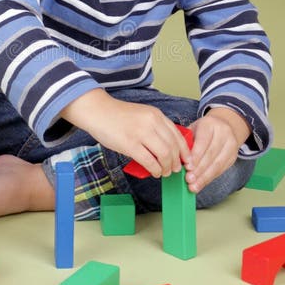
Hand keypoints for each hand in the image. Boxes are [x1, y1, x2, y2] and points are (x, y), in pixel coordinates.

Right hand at [60, 89, 189, 178]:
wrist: (98, 111)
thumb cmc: (118, 115)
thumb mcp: (142, 115)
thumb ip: (155, 126)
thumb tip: (168, 147)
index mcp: (156, 115)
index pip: (178, 135)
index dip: (184, 151)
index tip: (186, 160)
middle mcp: (152, 122)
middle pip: (173, 147)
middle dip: (177, 162)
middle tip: (175, 169)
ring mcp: (141, 133)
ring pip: (164, 155)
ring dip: (167, 167)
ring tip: (164, 172)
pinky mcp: (130, 144)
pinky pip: (149, 161)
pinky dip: (155, 170)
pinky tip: (154, 172)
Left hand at [184, 108, 249, 192]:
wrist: (223, 126)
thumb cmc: (203, 130)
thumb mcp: (193, 130)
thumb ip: (187, 143)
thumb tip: (178, 160)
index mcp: (210, 124)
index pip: (203, 141)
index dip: (195, 156)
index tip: (187, 167)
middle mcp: (223, 133)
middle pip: (211, 154)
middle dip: (199, 169)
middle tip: (189, 179)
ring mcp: (231, 145)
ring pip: (217, 164)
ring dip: (204, 177)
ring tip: (193, 186)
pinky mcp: (233, 156)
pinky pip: (221, 170)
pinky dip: (209, 178)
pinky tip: (201, 184)